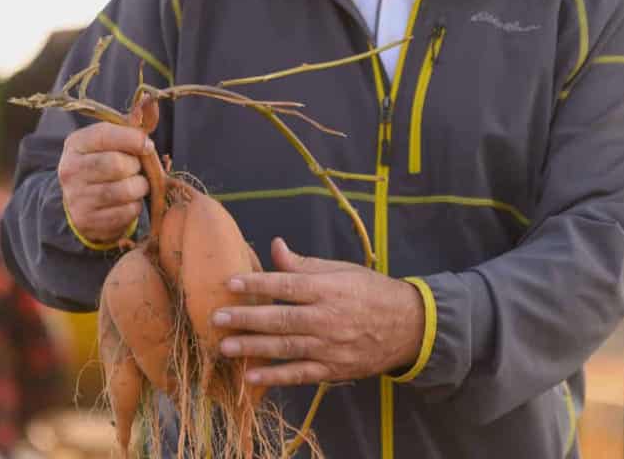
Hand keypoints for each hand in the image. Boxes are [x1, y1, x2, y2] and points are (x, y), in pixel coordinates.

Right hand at [58, 123, 152, 242]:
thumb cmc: (106, 163)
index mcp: (76, 143)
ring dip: (140, 187)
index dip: (133, 139)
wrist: (83, 202)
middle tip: (136, 169)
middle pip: (117, 164)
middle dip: (136, 167)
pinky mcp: (87, 220)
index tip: (147, 145)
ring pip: (125, 190)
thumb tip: (151, 101)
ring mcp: (76, 197)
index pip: (105, 135)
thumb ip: (132, 124)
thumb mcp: (113, 141)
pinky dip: (135, 206)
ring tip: (135, 184)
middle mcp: (70, 169)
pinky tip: (128, 201)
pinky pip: (127, 212)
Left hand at [212, 237, 424, 386]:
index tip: (230, 282)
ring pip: (284, 347)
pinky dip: (275, 376)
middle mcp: (326, 318)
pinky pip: (299, 373)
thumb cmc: (370, 290)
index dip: (257, 284)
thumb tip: (275, 246)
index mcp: (328, 289)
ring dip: (252, 347)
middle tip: (216, 317)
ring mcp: (329, 346)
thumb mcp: (341, 270)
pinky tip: (251, 375)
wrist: (406, 325)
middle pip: (280, 319)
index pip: (286, 285)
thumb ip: (304, 264)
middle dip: (245, 318)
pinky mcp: (332, 369)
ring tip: (224, 346)